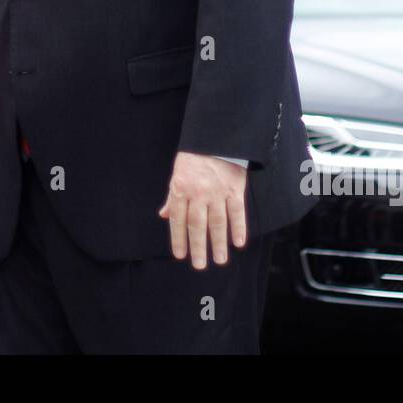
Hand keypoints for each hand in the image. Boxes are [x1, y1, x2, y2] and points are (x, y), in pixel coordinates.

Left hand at [157, 151, 247, 269]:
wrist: (214, 138)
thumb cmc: (193, 158)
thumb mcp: (177, 174)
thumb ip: (172, 197)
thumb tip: (163, 215)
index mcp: (181, 189)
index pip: (178, 219)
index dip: (179, 238)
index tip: (181, 255)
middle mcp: (198, 192)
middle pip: (197, 224)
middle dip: (198, 246)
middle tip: (199, 265)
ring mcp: (217, 191)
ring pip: (217, 222)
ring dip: (218, 242)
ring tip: (219, 260)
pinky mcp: (234, 189)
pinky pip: (237, 211)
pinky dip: (239, 227)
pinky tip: (238, 243)